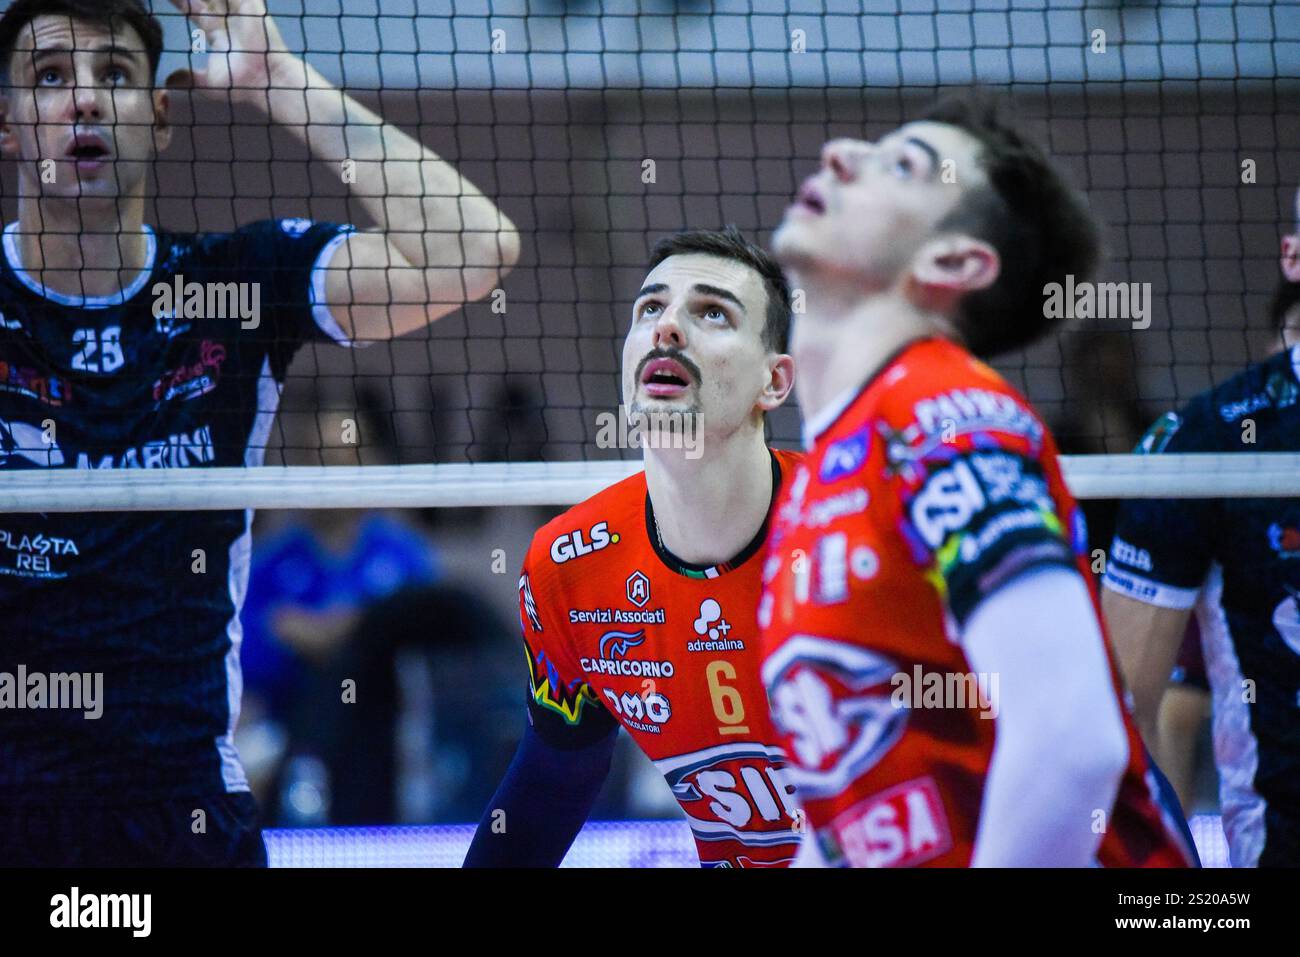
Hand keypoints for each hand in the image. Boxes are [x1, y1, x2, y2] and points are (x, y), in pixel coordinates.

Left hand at [164, 0, 299, 105]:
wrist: (266, 81)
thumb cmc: (241, 84)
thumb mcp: (208, 82)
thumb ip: (187, 78)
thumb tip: (167, 81)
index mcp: (220, 36)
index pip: (196, 13)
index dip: (181, 3)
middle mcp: (229, 22)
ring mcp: (241, 12)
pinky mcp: (250, 5)